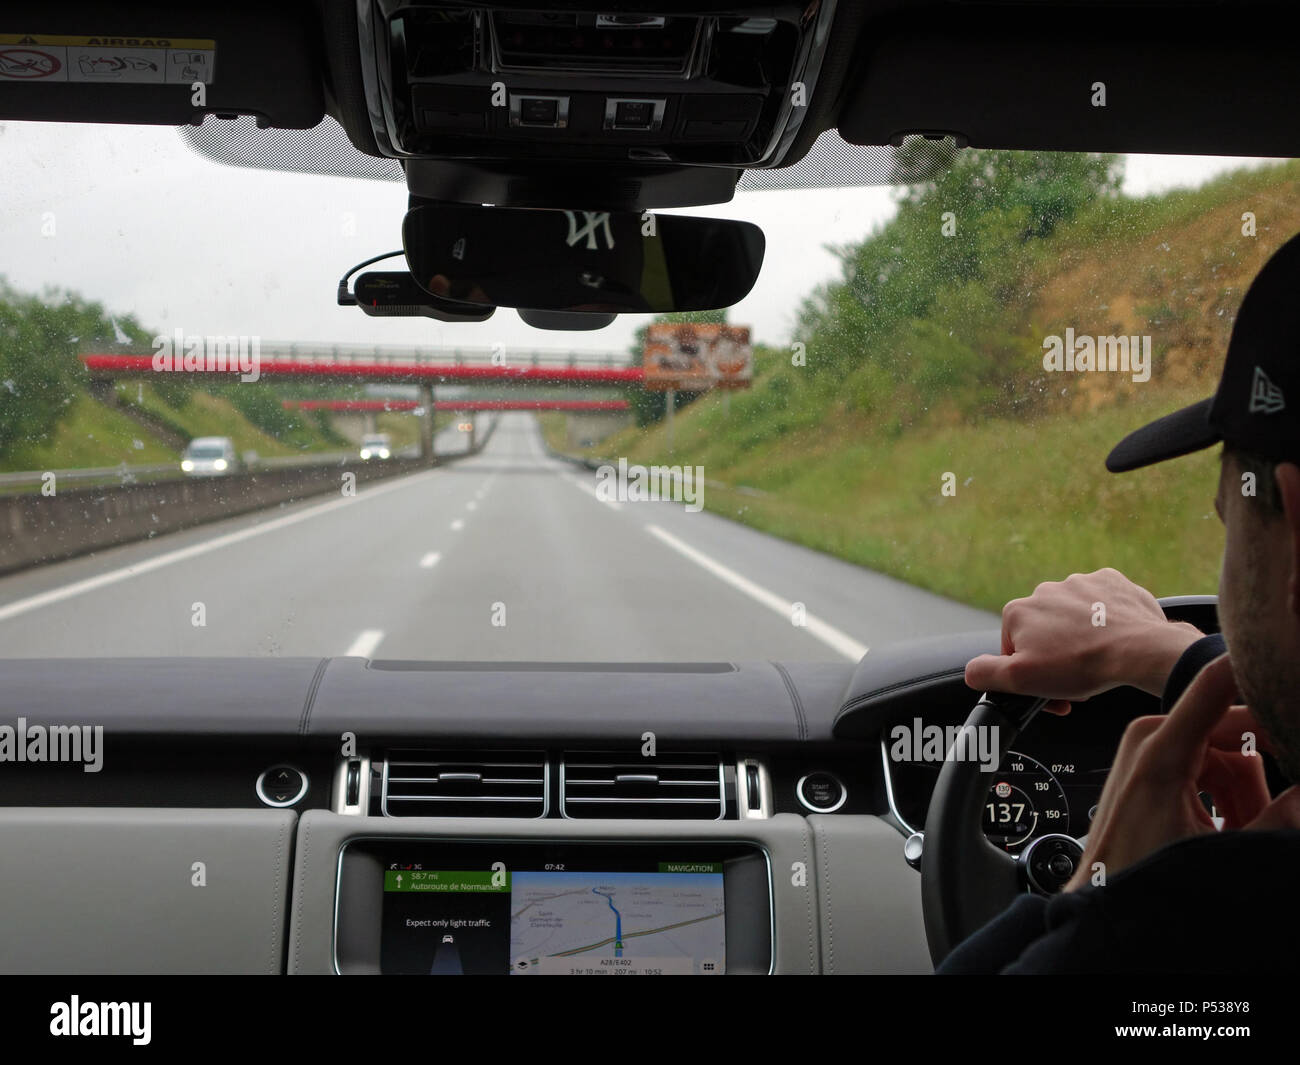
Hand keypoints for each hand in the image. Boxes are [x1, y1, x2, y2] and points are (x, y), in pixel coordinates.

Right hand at [965, 568, 1202, 712]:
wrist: (1139, 649)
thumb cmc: (1080, 665)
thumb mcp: (1021, 680)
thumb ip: (984, 674)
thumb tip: (971, 671)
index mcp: (1019, 610)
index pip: (1014, 648)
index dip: (1030, 672)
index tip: (1050, 688)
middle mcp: (1046, 589)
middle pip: (1044, 631)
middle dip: (1056, 655)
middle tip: (1075, 679)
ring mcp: (1081, 582)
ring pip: (1074, 617)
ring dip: (1081, 637)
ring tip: (1098, 660)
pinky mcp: (1113, 581)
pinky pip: (1103, 603)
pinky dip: (1106, 620)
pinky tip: (1113, 638)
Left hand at [1064, 654, 1299, 889]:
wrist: (1100, 904)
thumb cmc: (1141, 878)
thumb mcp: (1219, 851)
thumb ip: (1278, 819)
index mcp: (1161, 749)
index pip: (1217, 684)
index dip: (1256, 670)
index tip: (1285, 657)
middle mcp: (1153, 739)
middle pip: (1238, 733)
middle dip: (1264, 779)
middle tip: (1267, 816)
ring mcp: (1152, 752)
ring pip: (1231, 758)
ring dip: (1248, 798)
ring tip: (1236, 836)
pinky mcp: (1156, 768)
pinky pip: (1210, 770)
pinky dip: (1229, 801)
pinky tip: (1225, 833)